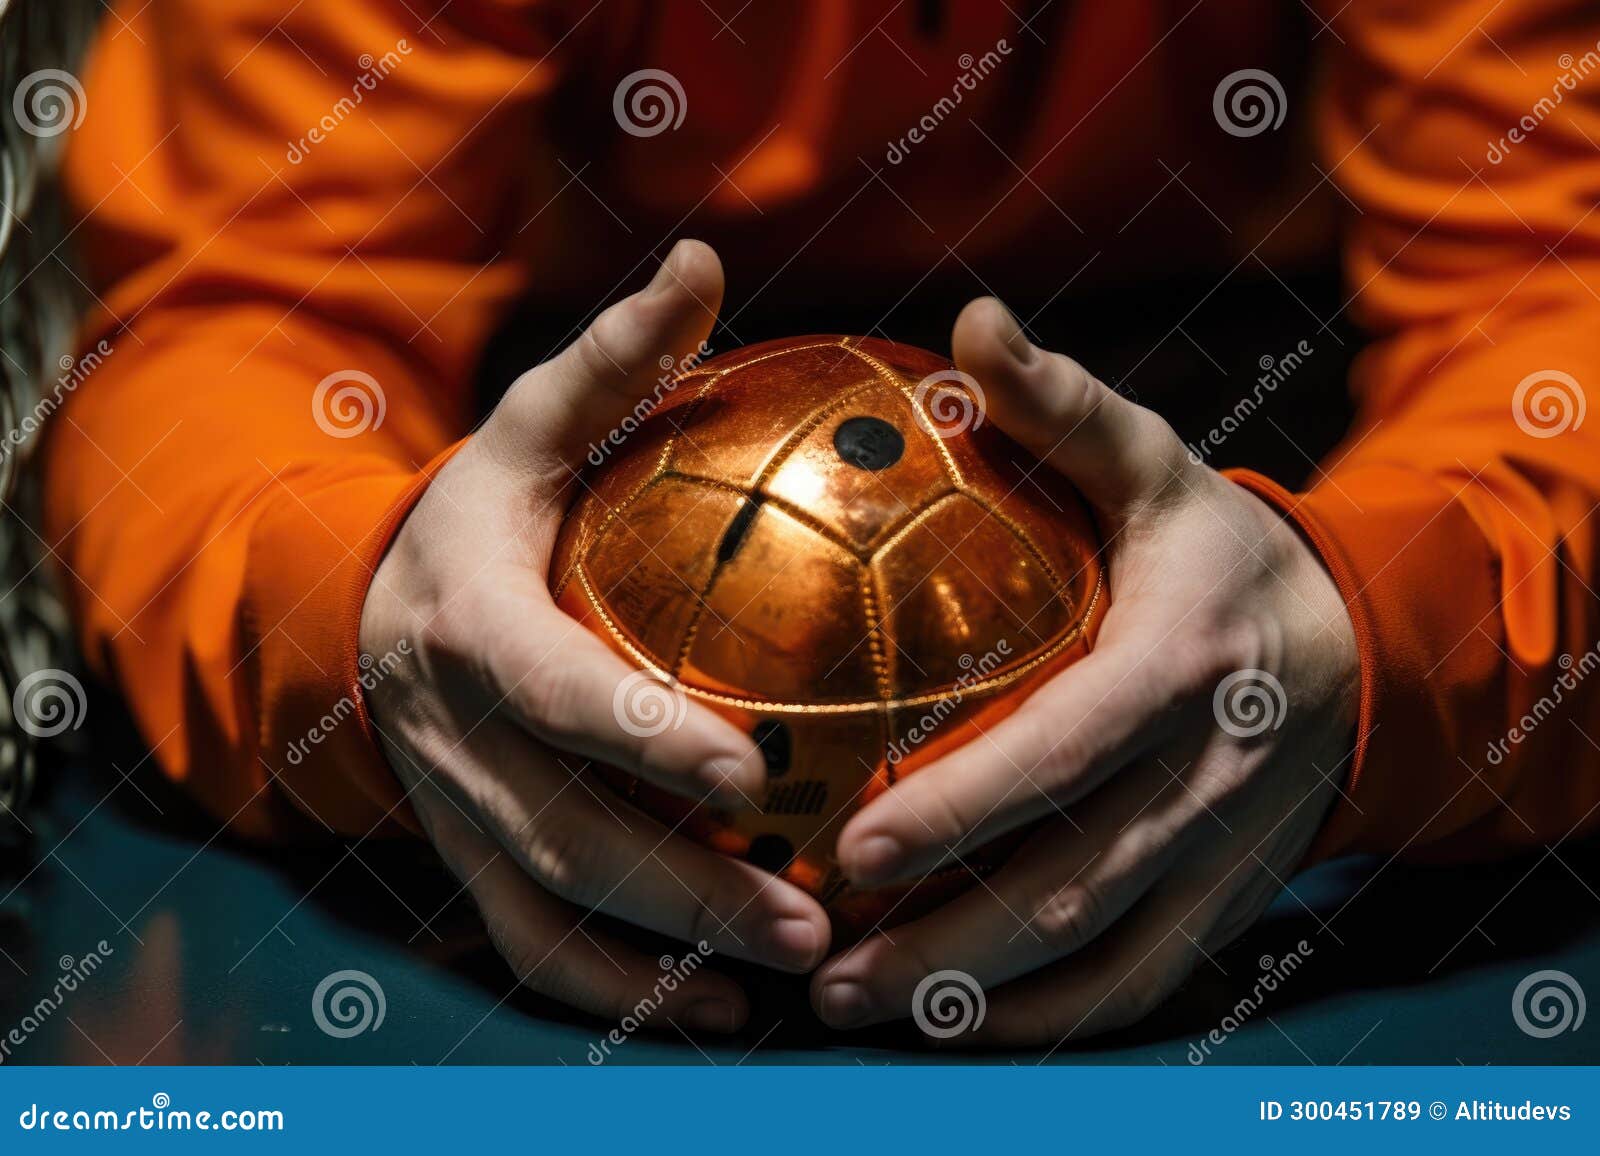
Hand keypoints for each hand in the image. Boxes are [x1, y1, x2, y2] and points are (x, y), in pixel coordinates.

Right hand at [359, 240, 828, 1034]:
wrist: (364, 610)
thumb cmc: (479, 516)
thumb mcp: (523, 428)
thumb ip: (614, 361)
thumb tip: (703, 261)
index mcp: (468, 620)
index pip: (551, 687)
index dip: (639, 732)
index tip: (750, 766)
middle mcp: (452, 732)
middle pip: (564, 829)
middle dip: (686, 882)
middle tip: (812, 916)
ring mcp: (454, 810)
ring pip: (553, 907)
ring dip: (669, 951)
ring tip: (791, 970)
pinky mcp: (467, 857)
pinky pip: (534, 943)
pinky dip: (622, 984)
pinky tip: (718, 1000)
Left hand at [811, 299, 1358, 1043]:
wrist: (1351, 642)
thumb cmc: (1212, 552)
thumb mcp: (1154, 464)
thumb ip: (1063, 408)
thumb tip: (972, 322)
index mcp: (1185, 661)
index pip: (1073, 747)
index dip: (969, 805)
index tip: (853, 843)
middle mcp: (1211, 773)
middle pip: (1075, 880)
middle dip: (944, 937)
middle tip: (820, 965)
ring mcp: (1225, 852)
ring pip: (1099, 952)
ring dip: (974, 994)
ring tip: (850, 1005)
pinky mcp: (1226, 901)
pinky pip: (1137, 982)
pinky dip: (1046, 1015)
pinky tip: (948, 1021)